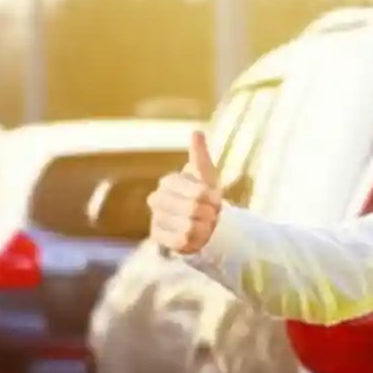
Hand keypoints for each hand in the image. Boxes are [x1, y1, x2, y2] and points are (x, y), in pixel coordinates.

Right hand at [147, 130, 222, 253]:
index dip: (212, 199)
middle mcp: (157, 199)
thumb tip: (196, 131)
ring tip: (205, 226)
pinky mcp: (157, 238)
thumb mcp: (207, 175)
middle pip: (192, 209)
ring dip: (204, 228)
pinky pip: (180, 241)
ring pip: (188, 226)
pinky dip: (193, 241)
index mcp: (169, 181)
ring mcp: (155, 219)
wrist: (200, 222)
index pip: (198, 192)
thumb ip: (200, 155)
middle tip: (212, 215)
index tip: (216, 200)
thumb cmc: (205, 196)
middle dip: (208, 214)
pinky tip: (196, 237)